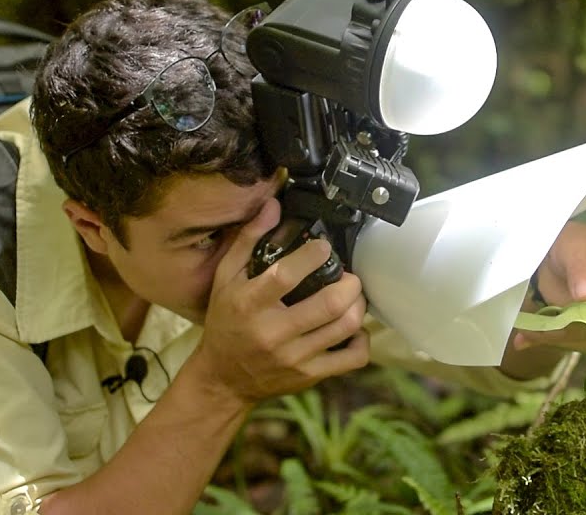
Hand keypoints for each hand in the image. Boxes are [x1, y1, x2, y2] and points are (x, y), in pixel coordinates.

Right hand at [192, 199, 369, 404]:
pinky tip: (352, 328)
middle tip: (349, 275)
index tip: (324, 247)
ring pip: (346, 328)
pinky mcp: (309, 376)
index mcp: (250, 304)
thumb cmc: (226, 322)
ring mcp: (294, 358)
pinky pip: (352, 358)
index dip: (314, 255)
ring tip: (352, 296)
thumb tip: (273, 206)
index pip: (287, 276)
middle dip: (350, 283)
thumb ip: (248, 240)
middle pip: (329, 304)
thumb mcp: (226, 279)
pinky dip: (362, 339)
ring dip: (358, 305)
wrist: (223, 379)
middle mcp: (272, 333)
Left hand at [510, 221, 585, 351]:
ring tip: (533, 334)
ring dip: (563, 337)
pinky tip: (525, 339)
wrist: (552, 249)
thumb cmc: (571, 240)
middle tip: (552, 330)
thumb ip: (581, 269)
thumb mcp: (574, 248)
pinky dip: (551, 337)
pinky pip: (575, 335)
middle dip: (585, 330)